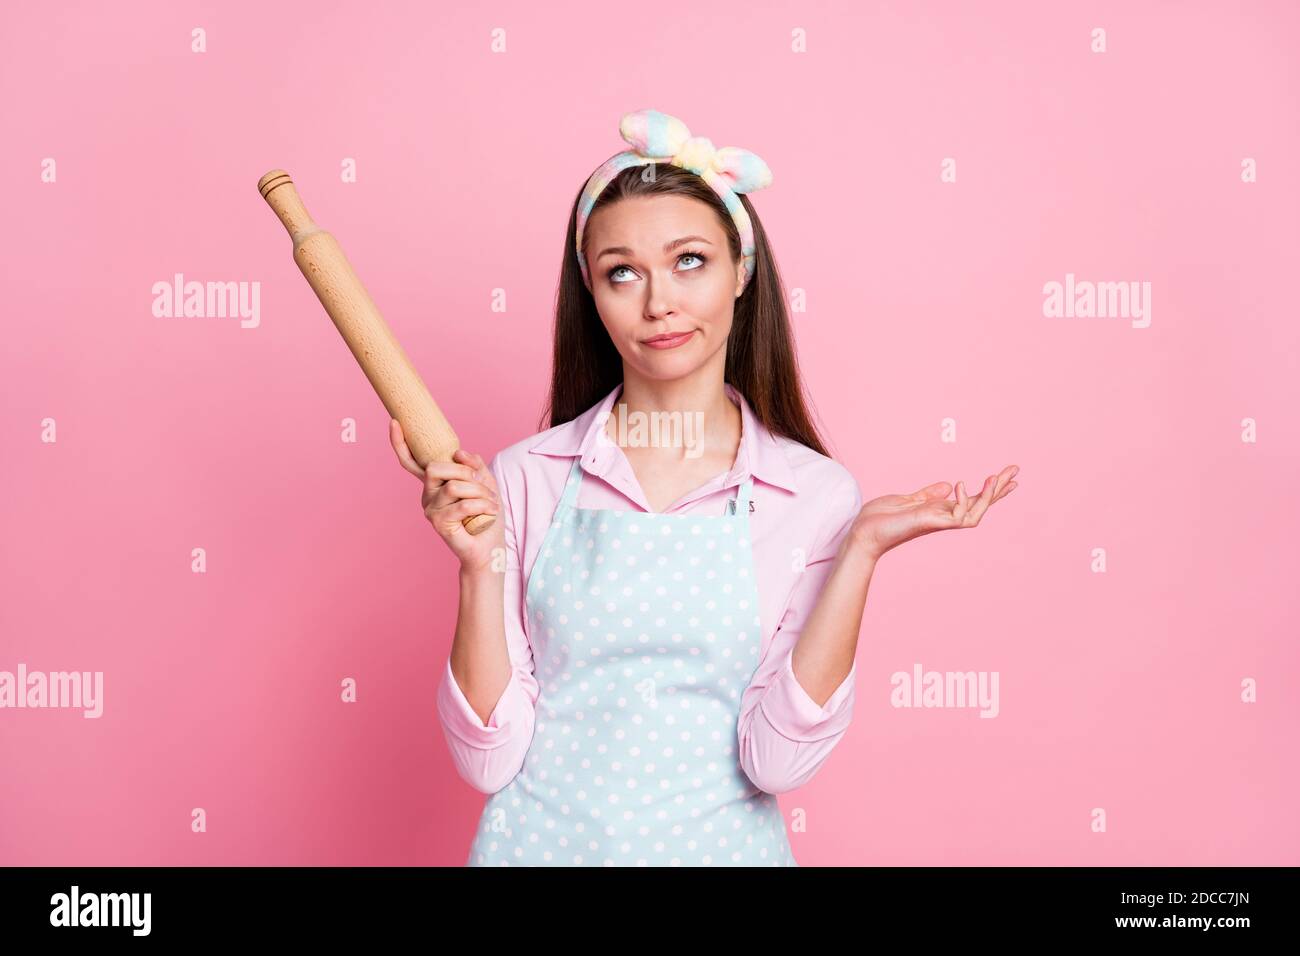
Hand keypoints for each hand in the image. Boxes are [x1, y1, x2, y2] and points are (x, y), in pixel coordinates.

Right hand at [389, 418, 502, 570]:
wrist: (491, 546)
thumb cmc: (487, 514)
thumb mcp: (486, 482)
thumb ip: (474, 465)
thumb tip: (458, 452)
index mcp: (435, 483)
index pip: (411, 461)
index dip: (400, 443)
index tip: (394, 423)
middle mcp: (427, 494)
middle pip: (435, 468)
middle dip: (464, 472)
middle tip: (481, 484)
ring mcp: (430, 509)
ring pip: (454, 486)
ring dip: (479, 492)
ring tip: (491, 502)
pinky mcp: (439, 523)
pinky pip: (462, 505)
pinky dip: (483, 505)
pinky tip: (491, 511)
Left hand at [849, 464, 1018, 561]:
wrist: (863, 532)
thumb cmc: (882, 519)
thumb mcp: (908, 500)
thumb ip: (929, 494)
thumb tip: (948, 485)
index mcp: (940, 511)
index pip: (972, 499)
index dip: (991, 490)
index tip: (1009, 476)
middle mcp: (943, 518)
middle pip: (980, 505)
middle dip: (998, 489)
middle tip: (1015, 470)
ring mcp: (938, 523)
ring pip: (975, 513)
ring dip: (988, 496)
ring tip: (996, 478)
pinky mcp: (928, 523)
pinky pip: (955, 517)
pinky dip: (962, 501)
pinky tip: (961, 484)